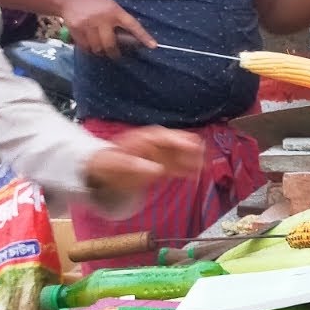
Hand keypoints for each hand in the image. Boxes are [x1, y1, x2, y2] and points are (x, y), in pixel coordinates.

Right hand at [62, 0, 154, 58]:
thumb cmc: (95, 4)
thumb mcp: (111, 7)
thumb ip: (119, 20)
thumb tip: (132, 40)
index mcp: (115, 11)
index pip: (133, 25)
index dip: (143, 36)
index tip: (153, 46)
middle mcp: (103, 18)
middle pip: (111, 44)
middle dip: (114, 53)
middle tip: (115, 55)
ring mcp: (89, 24)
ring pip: (97, 48)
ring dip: (100, 51)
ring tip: (100, 48)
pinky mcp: (76, 29)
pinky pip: (85, 47)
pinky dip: (89, 49)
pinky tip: (89, 44)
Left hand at [84, 127, 203, 194]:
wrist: (103, 170)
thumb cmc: (110, 163)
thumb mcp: (117, 164)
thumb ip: (135, 166)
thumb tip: (156, 168)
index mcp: (143, 139)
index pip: (163, 136)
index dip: (178, 139)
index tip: (192, 143)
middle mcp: (154, 145)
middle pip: (175, 143)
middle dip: (189, 147)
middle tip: (204, 152)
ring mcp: (158, 154)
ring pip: (178, 154)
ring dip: (191, 158)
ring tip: (205, 164)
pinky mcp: (160, 165)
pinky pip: (175, 165)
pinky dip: (185, 168)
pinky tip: (196, 173)